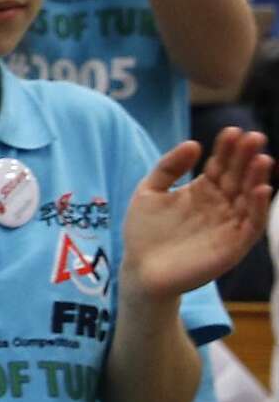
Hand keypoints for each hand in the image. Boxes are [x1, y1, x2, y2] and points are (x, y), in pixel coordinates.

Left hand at [122, 127, 272, 302]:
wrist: (140, 270)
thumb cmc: (144, 232)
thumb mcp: (149, 192)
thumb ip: (168, 167)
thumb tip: (193, 143)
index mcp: (203, 190)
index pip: (220, 164)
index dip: (227, 148)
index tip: (232, 131)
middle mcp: (221, 204)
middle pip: (238, 176)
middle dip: (246, 157)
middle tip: (253, 137)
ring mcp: (228, 224)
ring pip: (249, 197)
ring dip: (257, 178)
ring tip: (262, 158)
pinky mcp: (233, 245)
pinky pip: (250, 224)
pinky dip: (257, 208)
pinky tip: (260, 189)